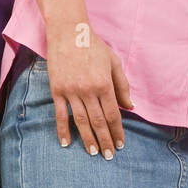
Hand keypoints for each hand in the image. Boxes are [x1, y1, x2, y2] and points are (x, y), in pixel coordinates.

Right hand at [45, 20, 132, 157]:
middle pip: (98, 121)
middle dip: (105, 140)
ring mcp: (71, 91)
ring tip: (93, 153)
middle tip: (109, 155)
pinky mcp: (57, 90)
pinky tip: (66, 143)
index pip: (113, 114)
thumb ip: (122, 85)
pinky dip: (63, 130)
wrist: (68, 32)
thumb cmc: (94, 46)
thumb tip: (130, 106)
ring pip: (80, 121)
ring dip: (88, 139)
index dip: (117, 131)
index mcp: (104, 84)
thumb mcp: (114, 62)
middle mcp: (88, 90)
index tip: (121, 144)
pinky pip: (60, 114)